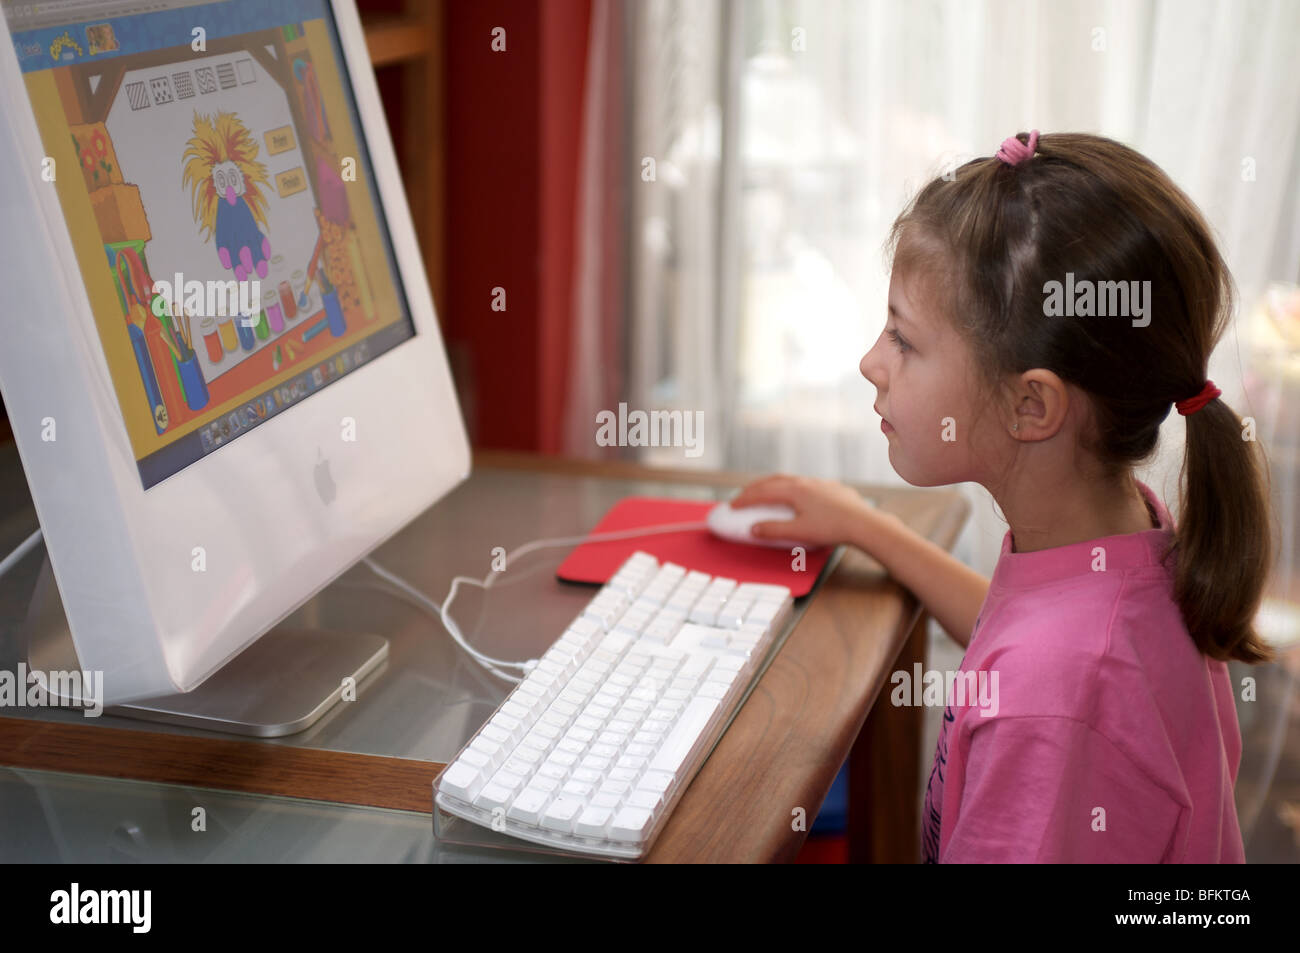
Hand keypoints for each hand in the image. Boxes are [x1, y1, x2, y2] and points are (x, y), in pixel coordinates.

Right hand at [728, 474, 876, 548]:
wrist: (864, 524)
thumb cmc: (832, 528)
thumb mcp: (799, 532)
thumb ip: (774, 530)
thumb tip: (754, 528)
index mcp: (794, 491)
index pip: (762, 493)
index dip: (745, 499)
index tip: (732, 506)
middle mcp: (805, 482)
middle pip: (773, 481)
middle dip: (755, 488)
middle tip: (742, 496)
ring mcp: (819, 483)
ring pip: (789, 480)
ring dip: (772, 485)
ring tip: (764, 493)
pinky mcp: (831, 488)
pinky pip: (804, 484)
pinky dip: (790, 488)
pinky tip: (794, 496)